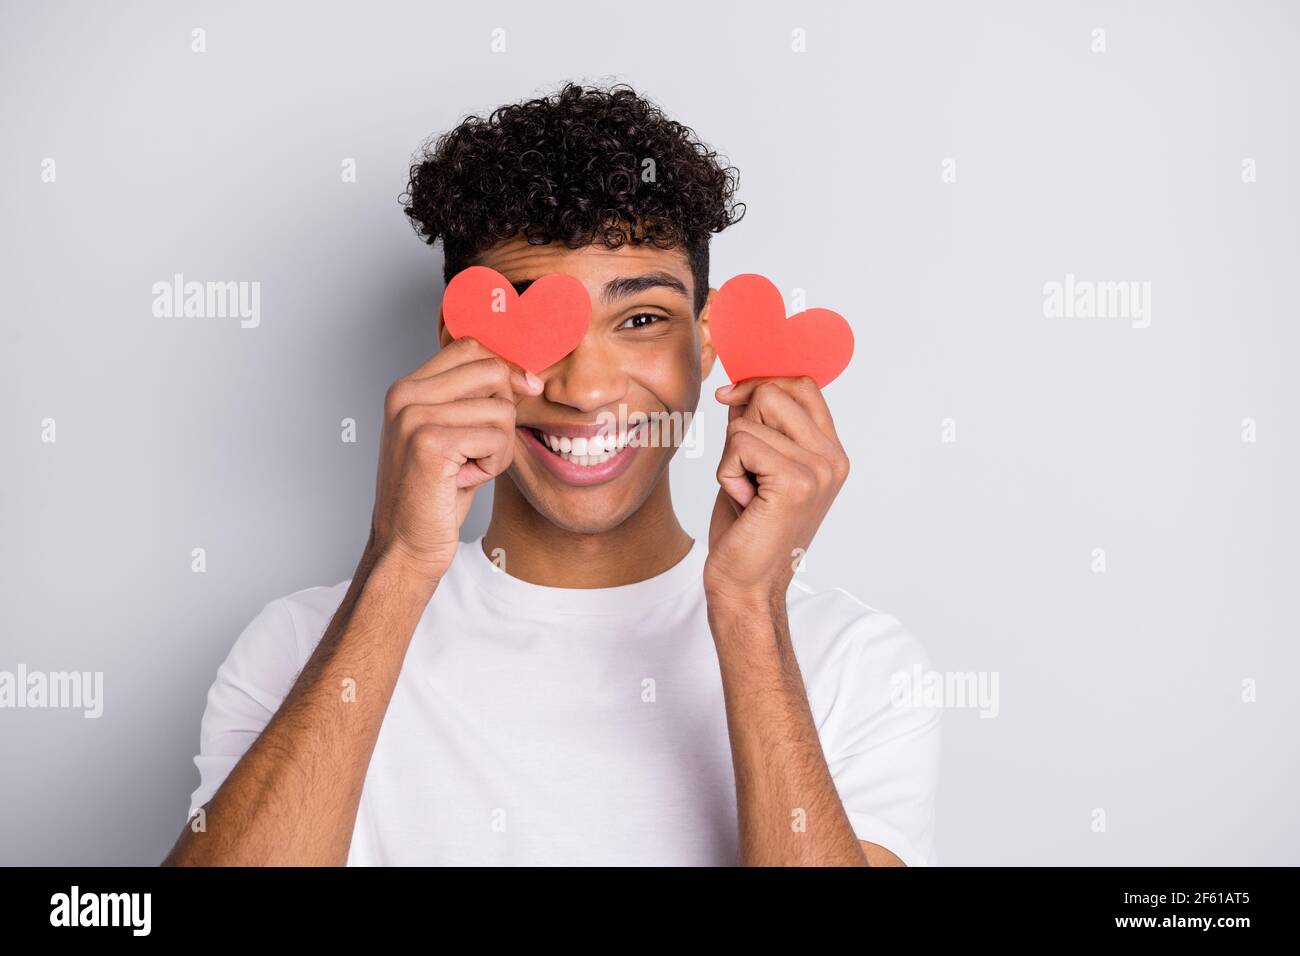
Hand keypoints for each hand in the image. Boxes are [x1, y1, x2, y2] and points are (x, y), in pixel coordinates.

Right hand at [368, 336, 541, 578]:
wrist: (406, 546)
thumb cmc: (436, 495)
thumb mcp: (455, 436)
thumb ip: (475, 400)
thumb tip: (525, 375)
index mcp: (407, 387)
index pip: (470, 346)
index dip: (506, 368)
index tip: (524, 391)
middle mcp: (405, 395)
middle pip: (491, 371)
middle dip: (504, 412)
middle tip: (483, 448)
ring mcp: (413, 417)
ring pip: (500, 410)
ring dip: (500, 447)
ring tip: (470, 469)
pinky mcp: (429, 444)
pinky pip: (496, 439)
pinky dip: (493, 465)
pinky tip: (465, 481)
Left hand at [704, 377, 849, 605]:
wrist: (747, 585)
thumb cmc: (747, 530)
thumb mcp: (754, 465)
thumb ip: (756, 425)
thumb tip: (741, 388)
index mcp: (831, 452)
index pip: (803, 384)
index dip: (761, 383)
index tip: (732, 399)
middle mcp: (833, 458)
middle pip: (773, 392)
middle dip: (741, 424)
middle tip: (746, 471)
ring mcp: (819, 470)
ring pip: (749, 420)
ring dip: (731, 457)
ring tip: (747, 492)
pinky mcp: (795, 482)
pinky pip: (740, 443)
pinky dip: (727, 472)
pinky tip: (743, 501)